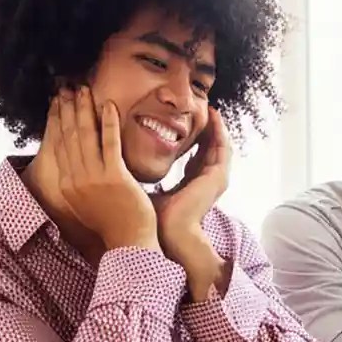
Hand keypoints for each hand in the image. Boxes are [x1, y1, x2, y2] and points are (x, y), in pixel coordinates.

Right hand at [51, 87, 157, 250]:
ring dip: (85, 109)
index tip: (58, 101)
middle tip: (68, 87)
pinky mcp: (114, 178)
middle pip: (69, 136)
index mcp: (67, 184)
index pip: (59, 144)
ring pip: (86, 136)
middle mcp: (75, 180)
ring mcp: (93, 179)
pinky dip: (109, 122)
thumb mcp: (86, 200)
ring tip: (85, 89)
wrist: (129, 241)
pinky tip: (109, 105)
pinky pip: (110, 143)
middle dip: (68, 108)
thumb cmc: (113, 221)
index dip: (58, 120)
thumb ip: (80, 180)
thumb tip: (77, 162)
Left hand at [150, 107, 231, 262]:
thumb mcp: (147, 189)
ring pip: (220, 145)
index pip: (195, 156)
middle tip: (201, 107)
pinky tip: (214, 117)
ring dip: (217, 127)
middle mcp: (208, 181)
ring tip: (210, 107)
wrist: (171, 234)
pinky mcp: (219, 176)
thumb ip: (139, 175)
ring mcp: (216, 179)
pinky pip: (223, 148)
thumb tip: (117, 161)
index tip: (182, 122)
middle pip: (210, 148)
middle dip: (206, 128)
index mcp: (192, 184)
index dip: (191, 139)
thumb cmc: (155, 218)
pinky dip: (220, 131)